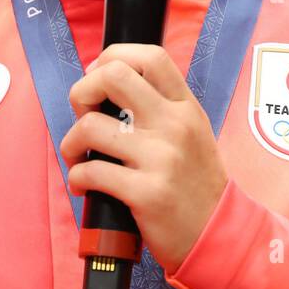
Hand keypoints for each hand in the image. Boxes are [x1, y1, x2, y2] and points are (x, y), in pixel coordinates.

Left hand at [59, 43, 228, 275]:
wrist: (218, 232)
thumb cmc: (196, 183)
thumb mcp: (192, 132)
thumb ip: (160, 107)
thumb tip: (108, 86)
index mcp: (185, 107)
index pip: (150, 56)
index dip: (113, 56)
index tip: (96, 76)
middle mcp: (174, 125)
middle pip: (114, 77)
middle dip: (82, 90)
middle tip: (82, 113)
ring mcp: (161, 158)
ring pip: (91, 126)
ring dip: (71, 142)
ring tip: (77, 156)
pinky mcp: (146, 193)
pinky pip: (92, 171)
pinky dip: (76, 177)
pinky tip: (83, 185)